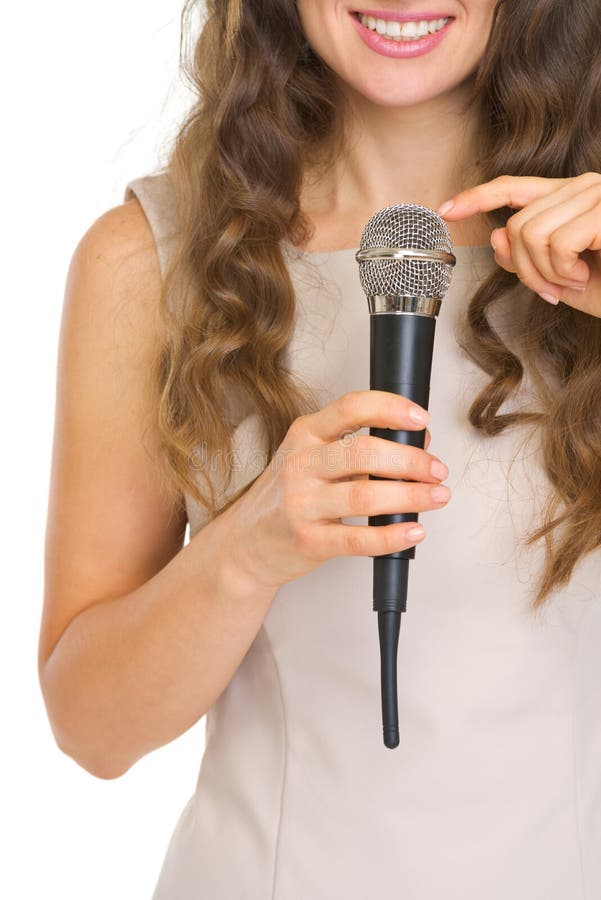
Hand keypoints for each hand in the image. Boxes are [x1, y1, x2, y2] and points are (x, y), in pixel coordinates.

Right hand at [218, 391, 448, 589]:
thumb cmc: (287, 495)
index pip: (351, 407)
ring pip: (365, 497)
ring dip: (411, 497)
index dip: (390, 408)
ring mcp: (301, 503)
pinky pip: (358, 538)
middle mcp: (300, 464)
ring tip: (436, 497)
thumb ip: (359, 447)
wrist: (246, 542)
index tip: (420, 418)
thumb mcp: (313, 458)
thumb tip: (418, 442)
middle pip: (364, 453)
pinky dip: (392, 535)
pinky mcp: (308, 540)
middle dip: (411, 461)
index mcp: (305, 434)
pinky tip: (413, 529)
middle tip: (437, 469)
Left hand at [436, 172, 600, 316]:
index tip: (446, 209)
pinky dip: (563, 271)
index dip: (477, 197)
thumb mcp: (557, 276)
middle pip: (515, 225)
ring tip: (573, 281)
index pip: (513, 188)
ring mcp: (597, 193)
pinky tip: (585, 275)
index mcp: (569, 198)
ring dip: (545, 273)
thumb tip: (495, 235)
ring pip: (530, 234)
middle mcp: (583, 186)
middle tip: (551, 290)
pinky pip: (556, 243)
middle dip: (525, 269)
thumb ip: (525, 257)